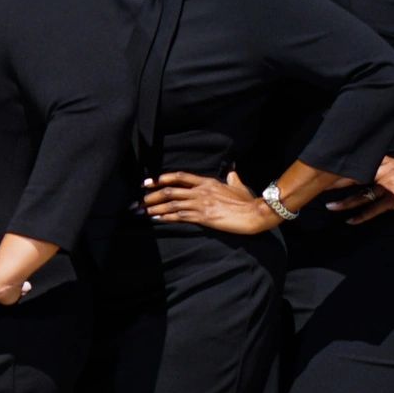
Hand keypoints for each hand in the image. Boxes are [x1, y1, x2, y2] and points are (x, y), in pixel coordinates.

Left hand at [142, 170, 276, 235]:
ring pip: (172, 204)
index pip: (180, 176)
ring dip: (155, 208)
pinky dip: (166, 217)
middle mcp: (201, 191)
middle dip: (152, 196)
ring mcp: (201, 204)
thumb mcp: (239, 187)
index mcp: (207, 182)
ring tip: (143, 211)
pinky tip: (156, 219)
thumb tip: (232, 173)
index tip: (149, 182)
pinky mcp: (203, 217)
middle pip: (170, 190)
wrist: (254, 213)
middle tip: (139, 200)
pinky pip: (179, 216)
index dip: (162, 178)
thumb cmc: (248, 202)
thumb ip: (232, 179)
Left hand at [330, 142, 393, 224]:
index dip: (347, 167)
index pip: (364, 163)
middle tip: (320, 185)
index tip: (332, 168)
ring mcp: (389, 187)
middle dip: (337, 182)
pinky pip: (374, 209)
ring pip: (362, 195)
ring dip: (345, 203)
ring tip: (329, 207)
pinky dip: (361, 216)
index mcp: (390, 163)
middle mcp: (386, 173)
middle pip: (356, 177)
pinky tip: (350, 222)